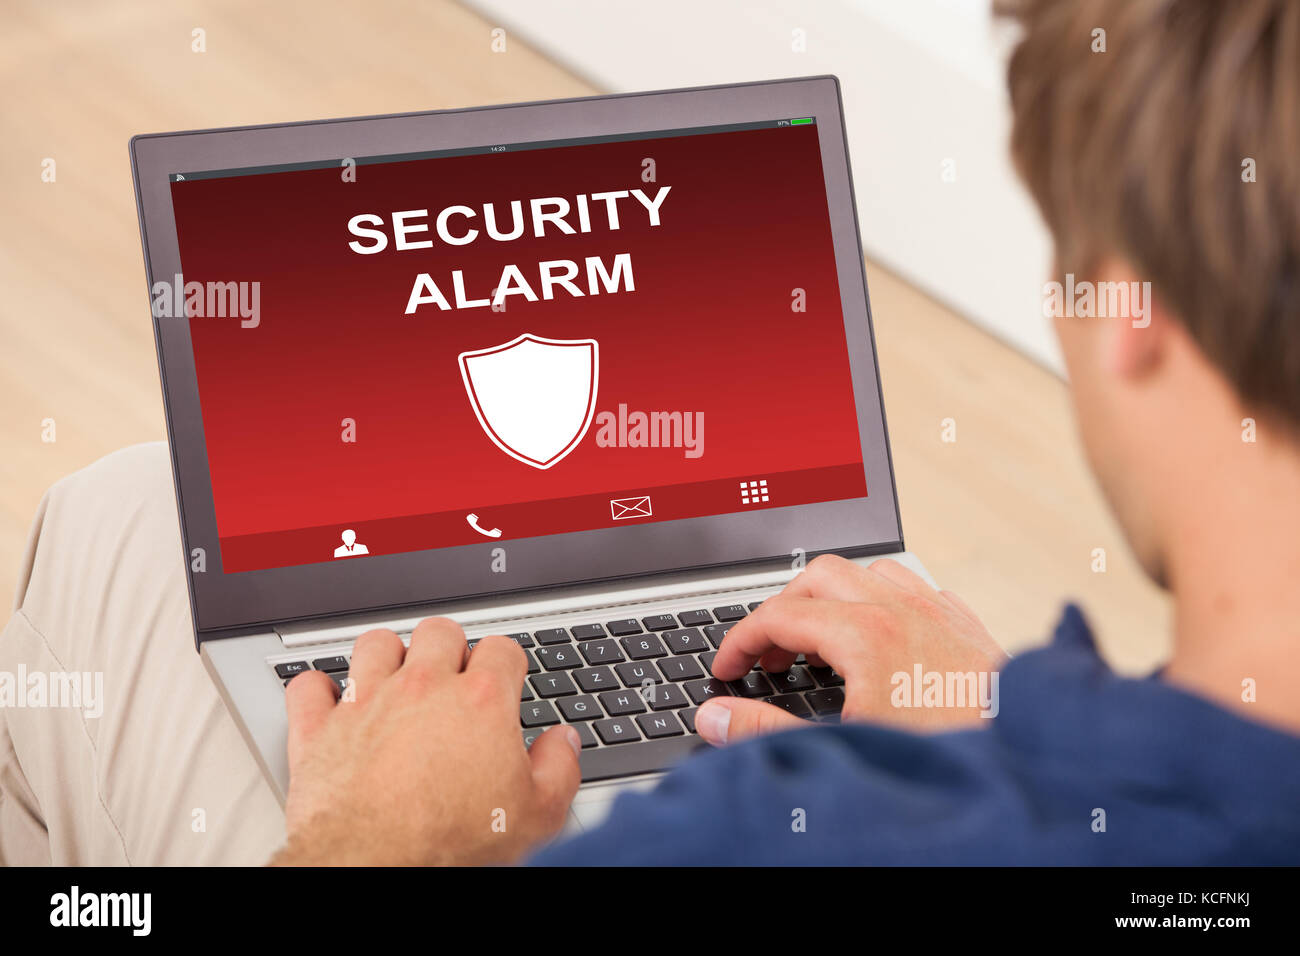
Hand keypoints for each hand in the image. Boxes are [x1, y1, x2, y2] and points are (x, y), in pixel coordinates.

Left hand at [271, 618, 580, 865]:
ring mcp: (366, 703)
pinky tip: (331, 702)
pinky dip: (318, 691)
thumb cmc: (449, 843)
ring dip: (388, 656)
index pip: (501, 649)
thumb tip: (563, 744)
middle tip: (453, 677)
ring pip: (376, 643)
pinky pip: (309, 686)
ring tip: (396, 678)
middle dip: (450, 648)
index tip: (505, 681)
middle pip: (439, 632)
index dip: (506, 664)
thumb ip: (558, 769)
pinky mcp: (319, 730)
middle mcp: (423, 688)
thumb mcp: (536, 815)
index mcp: (480, 701)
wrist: (375, 867)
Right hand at [696, 555, 1006, 744]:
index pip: (778, 615)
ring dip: (834, 597)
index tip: (726, 669)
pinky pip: (913, 588)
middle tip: (768, 653)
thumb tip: (717, 717)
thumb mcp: (842, 745)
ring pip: (868, 572)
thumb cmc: (944, 752)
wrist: (1025, 759)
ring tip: (820, 640)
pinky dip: (882, 603)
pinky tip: (880, 635)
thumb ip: (768, 730)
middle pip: (818, 577)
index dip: (740, 641)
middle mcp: (899, 610)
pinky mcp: (963, 624)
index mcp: (864, 635)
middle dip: (782, 608)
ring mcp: (934, 611)